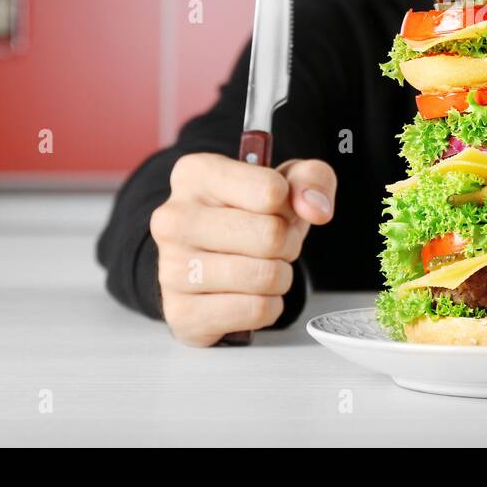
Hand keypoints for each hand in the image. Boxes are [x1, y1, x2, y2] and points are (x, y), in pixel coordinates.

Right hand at [151, 153, 335, 346]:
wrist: (209, 267)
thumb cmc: (249, 218)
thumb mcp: (286, 184)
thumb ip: (312, 178)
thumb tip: (316, 208)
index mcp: (195, 174)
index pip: (271, 190)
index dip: (289, 206)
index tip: (276, 210)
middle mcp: (173, 218)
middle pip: (271, 236)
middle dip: (288, 244)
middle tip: (273, 245)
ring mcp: (170, 268)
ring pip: (266, 276)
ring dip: (280, 277)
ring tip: (261, 268)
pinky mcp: (181, 312)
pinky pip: (256, 311)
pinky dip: (268, 306)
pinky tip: (248, 296)